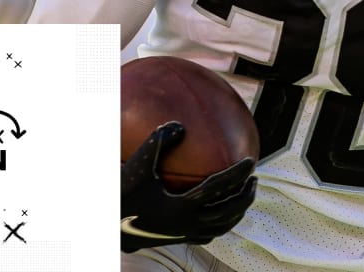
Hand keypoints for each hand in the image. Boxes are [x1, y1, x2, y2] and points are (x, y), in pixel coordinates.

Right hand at [120, 121, 256, 252]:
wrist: (108, 226)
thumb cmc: (122, 193)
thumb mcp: (137, 165)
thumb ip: (158, 142)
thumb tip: (179, 124)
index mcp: (181, 206)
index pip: (218, 189)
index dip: (237, 174)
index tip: (250, 161)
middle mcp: (187, 223)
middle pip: (227, 212)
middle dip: (245, 196)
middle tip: (254, 179)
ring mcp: (185, 234)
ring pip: (221, 227)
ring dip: (237, 212)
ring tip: (244, 196)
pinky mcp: (178, 239)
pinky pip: (208, 235)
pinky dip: (221, 224)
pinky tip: (221, 214)